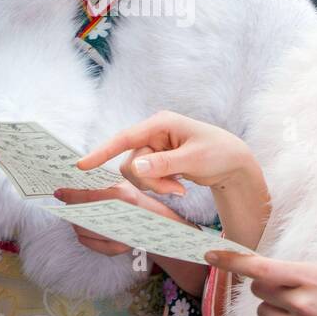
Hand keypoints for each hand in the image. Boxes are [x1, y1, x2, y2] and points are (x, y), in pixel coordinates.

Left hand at [53, 180, 191, 256]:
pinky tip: (80, 229)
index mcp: (124, 196)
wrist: (161, 222)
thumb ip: (104, 182)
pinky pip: (93, 244)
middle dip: (72, 209)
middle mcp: (122, 217)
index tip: (58, 192)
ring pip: (86, 230)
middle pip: (84, 215)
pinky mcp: (120, 248)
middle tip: (66, 203)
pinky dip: (83, 237)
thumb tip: (77, 177)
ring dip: (75, 222)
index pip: (89, 197)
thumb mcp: (126, 184)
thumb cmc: (140, 198)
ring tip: (74, 214)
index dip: (70, 194)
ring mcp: (121, 235)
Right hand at [76, 111, 257, 197]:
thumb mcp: (193, 160)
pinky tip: (179, 188)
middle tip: (175, 192)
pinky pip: (145, 178)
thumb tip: (134, 167)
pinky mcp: (157, 161)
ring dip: (156, 186)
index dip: (102, 151)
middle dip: (149, 181)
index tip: (82, 165)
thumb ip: (164, 164)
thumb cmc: (219, 153)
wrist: (234, 163)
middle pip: (130, 162)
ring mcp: (155, 147)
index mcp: (161, 123)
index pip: (125, 137)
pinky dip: (160, 187)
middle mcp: (154, 133)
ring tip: (180, 190)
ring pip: (137, 173)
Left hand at [205, 251, 316, 315]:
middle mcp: (303, 303)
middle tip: (293, 290)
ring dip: (276, 309)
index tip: (210, 255)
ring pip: (264, 313)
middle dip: (268, 287)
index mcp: (312, 277)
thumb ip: (302, 272)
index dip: (232, 261)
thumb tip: (266, 270)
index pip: (261, 267)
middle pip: (259, 290)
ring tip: (306, 312)